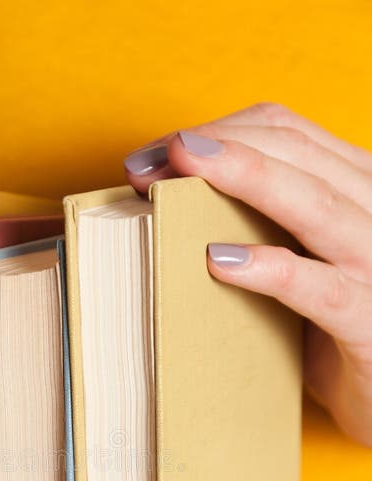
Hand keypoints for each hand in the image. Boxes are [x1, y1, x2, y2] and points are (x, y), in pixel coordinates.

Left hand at [124, 102, 371, 446]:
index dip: (221, 131)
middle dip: (221, 147)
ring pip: (315, 205)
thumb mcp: (305, 260)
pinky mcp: (368, 322)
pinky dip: (271, 269)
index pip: (289, 133)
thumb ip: (266, 227)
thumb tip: (171, 208)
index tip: (156, 153)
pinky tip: (220, 262)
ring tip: (182, 173)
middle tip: (151, 159)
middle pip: (298, 155)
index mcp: (357, 188)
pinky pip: (321, 289)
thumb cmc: (334, 328)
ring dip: (246, 179)